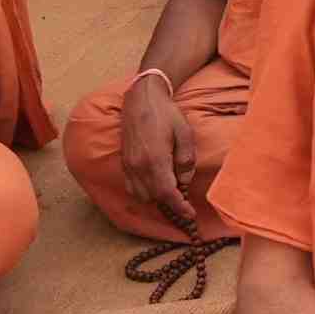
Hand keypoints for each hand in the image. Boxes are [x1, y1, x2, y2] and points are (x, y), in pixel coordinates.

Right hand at [120, 70, 216, 235]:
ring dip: (156, 198)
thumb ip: (186, 160)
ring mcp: (128, 165)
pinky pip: (131, 186)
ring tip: (172, 192)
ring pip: (140, 195)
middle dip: (170, 204)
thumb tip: (185, 182)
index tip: (190, 215)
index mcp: (155, 160)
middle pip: (154, 198)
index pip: (167, 194)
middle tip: (185, 202)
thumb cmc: (166, 113)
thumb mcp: (185, 133)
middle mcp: (138, 166)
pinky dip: (144, 191)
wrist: (141, 98)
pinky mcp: (123, 162)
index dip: (180, 208)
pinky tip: (156, 184)